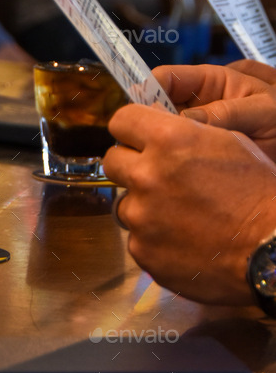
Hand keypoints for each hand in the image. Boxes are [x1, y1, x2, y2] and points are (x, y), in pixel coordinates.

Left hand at [103, 104, 275, 305]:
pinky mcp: (143, 251)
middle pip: (112, 160)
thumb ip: (180, 131)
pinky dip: (153, 238)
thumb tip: (151, 128)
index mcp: (167, 139)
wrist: (273, 250)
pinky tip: (182, 239)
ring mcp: (141, 216)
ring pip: (124, 202)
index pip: (120, 121)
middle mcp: (146, 174)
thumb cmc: (258, 192)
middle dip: (131, 165)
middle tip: (156, 176)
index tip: (139, 138)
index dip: (131, 129)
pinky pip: (136, 237)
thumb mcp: (226, 140)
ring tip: (177, 214)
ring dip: (142, 204)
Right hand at [152, 63, 275, 161]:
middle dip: (148, 118)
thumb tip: (186, 119)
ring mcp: (194, 128)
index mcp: (209, 82)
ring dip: (156, 140)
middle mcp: (196, 104)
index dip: (148, 88)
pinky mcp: (195, 152)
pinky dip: (168, 158)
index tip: (139, 107)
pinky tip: (171, 167)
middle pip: (157, 104)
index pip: (167, 78)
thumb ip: (227, 112)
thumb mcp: (263, 110)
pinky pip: (173, 152)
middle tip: (146, 136)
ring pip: (161, 130)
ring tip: (159, 154)